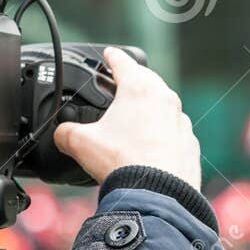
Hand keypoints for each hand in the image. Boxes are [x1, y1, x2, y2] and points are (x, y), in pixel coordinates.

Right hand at [53, 47, 201, 189]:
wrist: (157, 194)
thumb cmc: (123, 163)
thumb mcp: (81, 144)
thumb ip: (65, 132)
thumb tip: (59, 134)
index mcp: (138, 89)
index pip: (123, 62)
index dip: (112, 56)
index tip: (109, 54)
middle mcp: (164, 99)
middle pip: (147, 80)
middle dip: (134, 80)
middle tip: (121, 84)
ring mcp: (180, 122)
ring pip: (164, 105)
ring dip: (150, 108)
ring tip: (134, 121)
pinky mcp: (189, 144)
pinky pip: (174, 131)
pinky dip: (163, 134)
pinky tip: (150, 148)